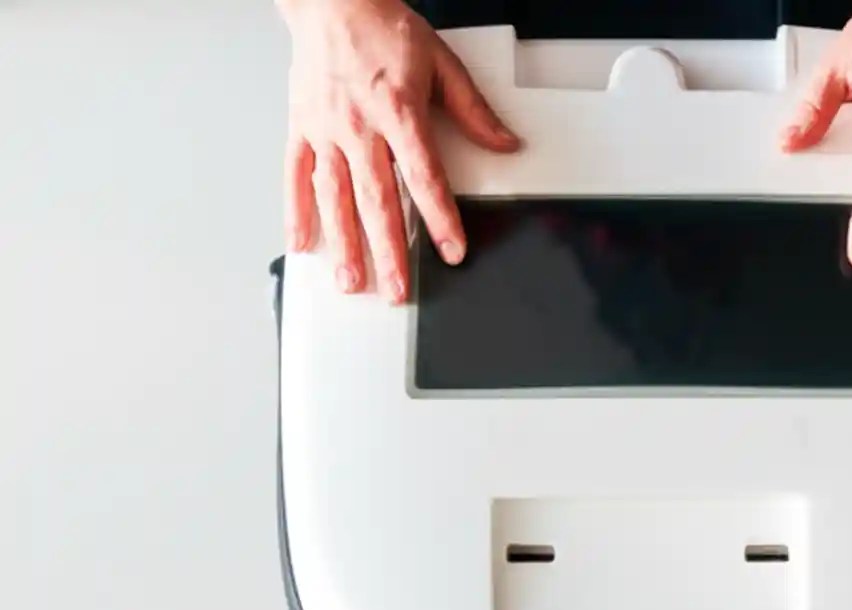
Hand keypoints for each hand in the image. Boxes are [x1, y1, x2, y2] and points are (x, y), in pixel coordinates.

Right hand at [279, 0, 519, 302]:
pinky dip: (297, 212)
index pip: (424, 176)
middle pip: (378, 200)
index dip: (440, 218)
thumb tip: (506, 144)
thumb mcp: (442, 64)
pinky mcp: (300, 128)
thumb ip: (474, 111)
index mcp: (399, 111)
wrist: (334, 0)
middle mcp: (359, 126)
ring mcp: (325, 130)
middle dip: (388, 250)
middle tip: (397, 289)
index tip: (452, 250)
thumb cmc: (384, 29)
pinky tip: (303, 244)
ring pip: (335, 197)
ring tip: (351, 280)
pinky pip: (296, 177)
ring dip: (343, 243)